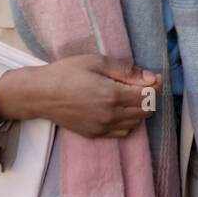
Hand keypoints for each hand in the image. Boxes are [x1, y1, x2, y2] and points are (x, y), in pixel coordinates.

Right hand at [0, 54, 158, 139]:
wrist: (40, 94)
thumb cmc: (67, 73)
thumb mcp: (96, 62)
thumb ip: (125, 70)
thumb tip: (149, 77)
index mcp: (113, 95)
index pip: (149, 95)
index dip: (157, 85)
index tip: (155, 77)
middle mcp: (111, 115)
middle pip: (146, 111)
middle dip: (151, 97)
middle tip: (144, 85)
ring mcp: (103, 127)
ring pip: (136, 123)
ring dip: (141, 110)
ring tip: (133, 96)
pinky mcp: (95, 134)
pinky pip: (122, 133)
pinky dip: (129, 122)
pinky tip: (122, 110)